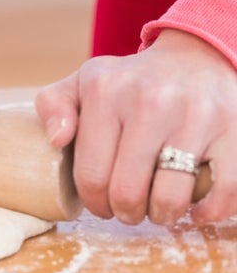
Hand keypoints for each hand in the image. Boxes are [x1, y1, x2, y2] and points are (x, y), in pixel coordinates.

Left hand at [35, 29, 236, 224]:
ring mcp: (197, 115)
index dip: (94, 202)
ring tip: (158, 209)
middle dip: (125, 213)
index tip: (101, 206)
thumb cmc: (132, 82)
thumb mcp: (84, 82)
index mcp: (106, 92)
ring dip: (162, 215)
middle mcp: (152, 101)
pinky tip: (196, 210)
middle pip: (128, 191)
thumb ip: (54, 107)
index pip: (91, 173)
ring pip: (171, 196)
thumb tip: (56, 140)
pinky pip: (224, 190)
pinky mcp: (234, 128)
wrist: (197, 57)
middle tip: (128, 210)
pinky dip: (209, 212)